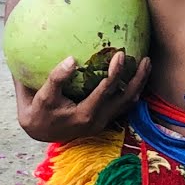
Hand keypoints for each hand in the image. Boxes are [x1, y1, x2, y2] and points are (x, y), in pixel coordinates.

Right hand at [16, 52, 151, 141]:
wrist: (38, 131)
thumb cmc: (38, 111)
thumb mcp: (42, 96)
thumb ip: (56, 79)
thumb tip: (71, 59)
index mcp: (85, 115)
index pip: (106, 92)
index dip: (115, 73)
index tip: (120, 54)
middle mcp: (98, 120)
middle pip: (126, 99)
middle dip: (138, 79)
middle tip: (145, 58)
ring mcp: (103, 121)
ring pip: (128, 102)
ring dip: (139, 84)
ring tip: (146, 63)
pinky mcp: (103, 119)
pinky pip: (123, 104)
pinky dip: (132, 90)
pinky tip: (134, 74)